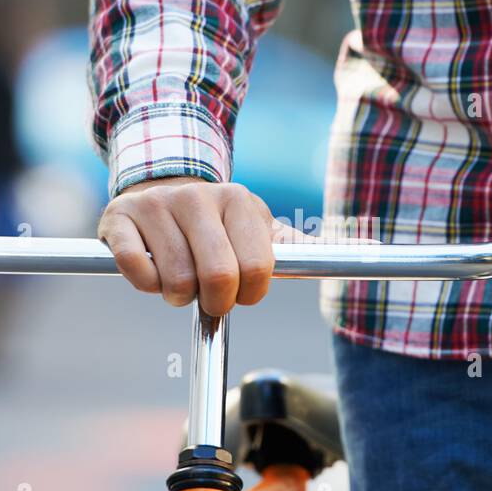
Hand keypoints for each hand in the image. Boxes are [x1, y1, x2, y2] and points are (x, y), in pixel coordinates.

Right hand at [98, 176, 287, 315]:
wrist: (160, 189)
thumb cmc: (219, 225)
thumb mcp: (260, 230)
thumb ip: (303, 248)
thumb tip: (372, 248)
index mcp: (240, 201)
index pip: (257, 269)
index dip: (248, 294)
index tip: (239, 290)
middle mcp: (197, 198)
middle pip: (219, 278)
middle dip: (214, 301)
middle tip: (207, 294)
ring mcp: (156, 205)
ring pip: (176, 281)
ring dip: (178, 295)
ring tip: (179, 279)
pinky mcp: (119, 219)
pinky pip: (136, 271)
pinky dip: (145, 285)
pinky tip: (151, 271)